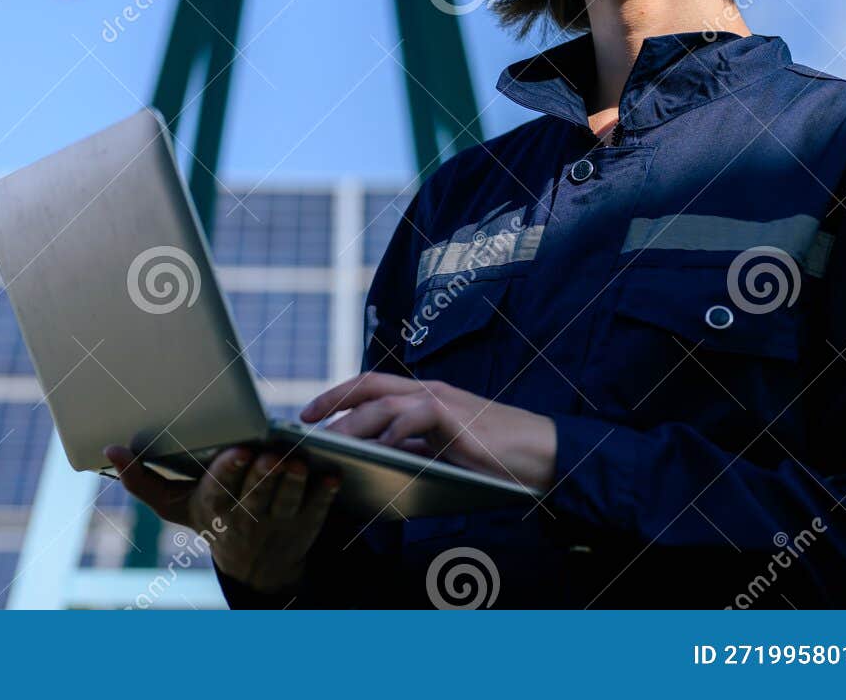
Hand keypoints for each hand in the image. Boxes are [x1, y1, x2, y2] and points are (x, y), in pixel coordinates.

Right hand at [104, 444, 340, 593]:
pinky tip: (330, 476)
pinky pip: (317, 511)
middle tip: (272, 452)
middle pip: (255, 494)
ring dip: (293, 483)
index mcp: (212, 507)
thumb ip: (141, 479)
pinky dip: (324, 495)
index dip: (228, 470)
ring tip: (298, 461)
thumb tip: (110, 449)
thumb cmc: (210, 516)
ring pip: (286, 501)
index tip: (237, 450)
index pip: (219, 488)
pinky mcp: (305, 526)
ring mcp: (277, 523)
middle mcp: (245, 517)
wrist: (253, 566)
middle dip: (263, 474)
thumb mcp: (173, 503)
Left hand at [300, 372, 556, 490]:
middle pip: (368, 385)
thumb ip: (411, 449)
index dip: (337, 397)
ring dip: (352, 421)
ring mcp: (440, 401)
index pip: (370, 388)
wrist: (541, 454)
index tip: (309, 415)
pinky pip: (415, 418)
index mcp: (422, 397)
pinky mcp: (454, 417)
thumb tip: (374, 461)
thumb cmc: (492, 457)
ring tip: (329, 441)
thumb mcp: (442, 452)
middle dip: (332, 400)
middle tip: (305, 420)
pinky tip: (376, 448)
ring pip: (384, 402)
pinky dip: (393, 432)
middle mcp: (427, 391)